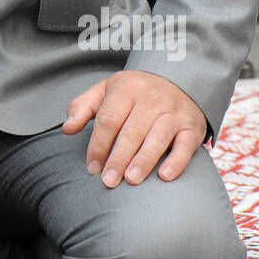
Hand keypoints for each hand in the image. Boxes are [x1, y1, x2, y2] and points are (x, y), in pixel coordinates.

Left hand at [63, 69, 207, 187]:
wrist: (178, 78)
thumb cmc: (134, 91)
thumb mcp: (106, 90)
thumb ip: (83, 107)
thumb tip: (67, 128)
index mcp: (126, 89)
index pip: (109, 120)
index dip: (98, 145)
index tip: (92, 167)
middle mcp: (151, 99)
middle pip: (131, 132)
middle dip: (118, 158)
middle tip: (108, 181)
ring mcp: (173, 112)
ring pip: (157, 138)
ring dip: (143, 161)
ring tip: (130, 180)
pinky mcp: (192, 126)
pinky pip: (185, 145)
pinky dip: (176, 161)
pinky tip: (164, 176)